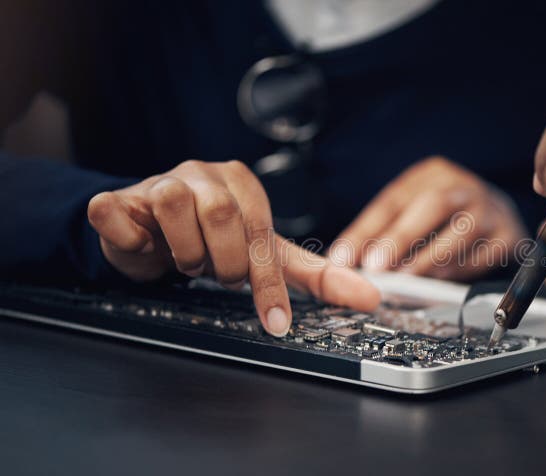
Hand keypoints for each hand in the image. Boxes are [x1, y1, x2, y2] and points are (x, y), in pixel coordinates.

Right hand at [87, 160, 379, 335]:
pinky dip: (130, 236)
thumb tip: (371, 296)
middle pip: (221, 216)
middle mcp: (203, 174)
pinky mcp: (118, 197)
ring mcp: (159, 180)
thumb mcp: (266, 255)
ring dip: (183, 252)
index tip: (274, 322)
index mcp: (242, 184)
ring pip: (175, 207)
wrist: (150, 234)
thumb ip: (316, 275)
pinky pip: (116, 209)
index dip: (266, 281)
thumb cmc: (213, 242)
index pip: (263, 232)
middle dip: (221, 262)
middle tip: (215, 271)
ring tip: (185, 258)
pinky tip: (142, 245)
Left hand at [330, 157, 526, 280]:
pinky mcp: (509, 236)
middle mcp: (463, 186)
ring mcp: (491, 210)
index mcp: (432, 174)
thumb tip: (345, 264)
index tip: (344, 258)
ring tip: (403, 280)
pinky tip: (436, 282)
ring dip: (428, 259)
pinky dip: (457, 270)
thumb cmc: (446, 220)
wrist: (501, 217)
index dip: (365, 230)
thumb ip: (381, 235)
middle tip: (376, 267)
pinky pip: (483, 255)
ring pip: (461, 230)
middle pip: (432, 205)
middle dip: (400, 237)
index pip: (393, 200)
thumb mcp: (413, 215)